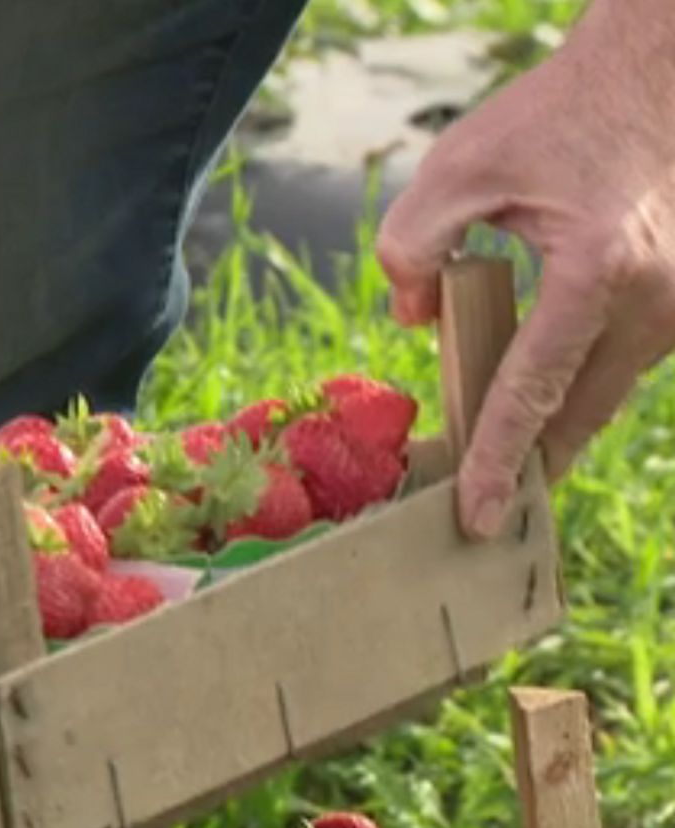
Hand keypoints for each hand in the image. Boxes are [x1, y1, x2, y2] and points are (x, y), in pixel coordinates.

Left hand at [376, 0, 674, 538]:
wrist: (656, 74)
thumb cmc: (558, 116)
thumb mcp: (459, 168)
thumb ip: (412, 246)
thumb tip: (412, 321)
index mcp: (597, 273)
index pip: (534, 391)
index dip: (499, 459)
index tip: (478, 516)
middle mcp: (654, 301)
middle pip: (582, 415)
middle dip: (530, 470)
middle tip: (481, 518)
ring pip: (607, 394)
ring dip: (556, 428)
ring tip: (499, 470)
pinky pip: (625, 364)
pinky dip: (581, 388)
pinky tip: (537, 405)